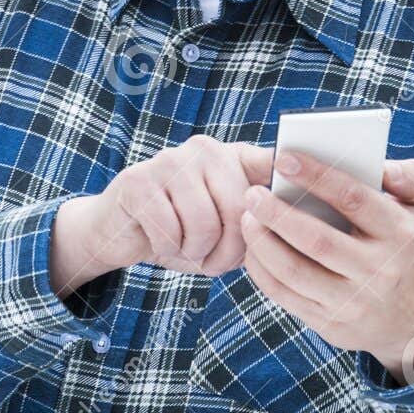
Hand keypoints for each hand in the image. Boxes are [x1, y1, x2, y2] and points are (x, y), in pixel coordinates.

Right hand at [52, 137, 274, 294]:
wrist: (119, 232)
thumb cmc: (180, 232)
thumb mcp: (221, 227)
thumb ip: (251, 221)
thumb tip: (278, 225)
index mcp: (232, 157)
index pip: (270, 163)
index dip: (288, 180)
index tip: (294, 201)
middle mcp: (205, 149)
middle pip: (238, 210)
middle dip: (229, 252)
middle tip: (213, 264)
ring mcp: (169, 160)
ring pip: (204, 225)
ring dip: (195, 254)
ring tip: (185, 251)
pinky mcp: (138, 180)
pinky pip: (169, 232)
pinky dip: (168, 251)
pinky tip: (160, 242)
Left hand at [239, 150, 413, 384]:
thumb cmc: (408, 249)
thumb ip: (411, 177)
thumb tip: (382, 164)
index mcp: (398, 233)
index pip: (353, 199)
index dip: (316, 176)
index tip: (284, 159)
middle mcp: (377, 270)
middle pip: (316, 239)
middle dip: (277, 214)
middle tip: (252, 193)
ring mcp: (353, 302)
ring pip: (295, 271)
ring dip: (262, 243)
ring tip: (246, 218)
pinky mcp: (330, 324)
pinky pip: (286, 296)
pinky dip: (262, 271)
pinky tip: (252, 249)